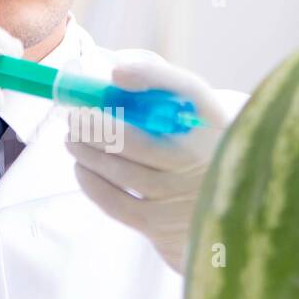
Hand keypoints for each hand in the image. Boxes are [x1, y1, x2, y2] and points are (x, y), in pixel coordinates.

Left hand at [65, 54, 234, 273]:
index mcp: (217, 124)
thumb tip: (117, 71)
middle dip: (95, 126)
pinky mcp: (164, 227)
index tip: (116, 74)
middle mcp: (205, 160)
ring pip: (121, 171)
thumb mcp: (196, 117)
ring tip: (72, 138)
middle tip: (75, 116)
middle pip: (138, 139)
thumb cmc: (199, 150)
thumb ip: (163, 87)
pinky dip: (91, 182)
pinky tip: (81, 167)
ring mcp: (184, 197)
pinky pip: (116, 202)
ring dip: (87, 152)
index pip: (189, 91)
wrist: (226, 213)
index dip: (150, 79)